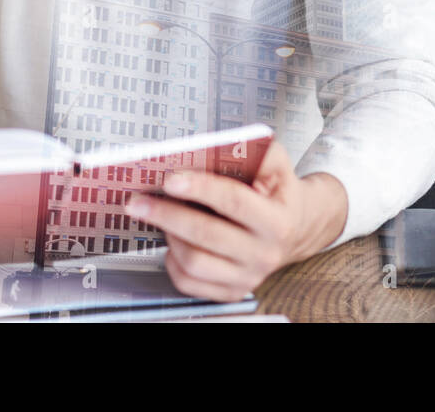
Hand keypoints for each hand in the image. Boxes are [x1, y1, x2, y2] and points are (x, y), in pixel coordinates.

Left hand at [125, 142, 348, 301]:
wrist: (296, 227)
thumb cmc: (277, 193)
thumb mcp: (278, 164)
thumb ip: (257, 150)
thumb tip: (222, 144)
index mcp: (276, 220)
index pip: (234, 201)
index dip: (200, 188)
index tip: (170, 179)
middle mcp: (263, 253)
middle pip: (205, 234)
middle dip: (166, 214)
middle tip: (138, 200)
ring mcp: (247, 277)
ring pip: (193, 261)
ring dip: (169, 235)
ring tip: (158, 215)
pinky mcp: (231, 291)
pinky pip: (189, 282)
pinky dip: (172, 260)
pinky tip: (172, 239)